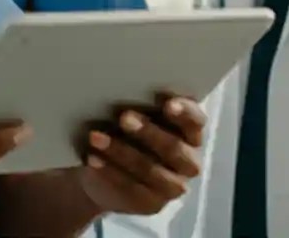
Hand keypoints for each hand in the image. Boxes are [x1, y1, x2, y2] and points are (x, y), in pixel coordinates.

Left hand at [78, 94, 205, 215]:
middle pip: (174, 148)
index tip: (168, 104)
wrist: (101, 170)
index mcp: (190, 133)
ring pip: (151, 170)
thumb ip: (139, 105)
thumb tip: (123, 84)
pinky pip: (131, 189)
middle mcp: (188, 161)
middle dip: (148, 132)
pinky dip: (109, 172)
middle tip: (124, 117)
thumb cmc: (123, 131)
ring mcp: (172, 186)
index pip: (196, 121)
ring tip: (95, 137)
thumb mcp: (133, 115)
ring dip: (122, 152)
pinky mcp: (152, 204)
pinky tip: (92, 159)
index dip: (185, 113)